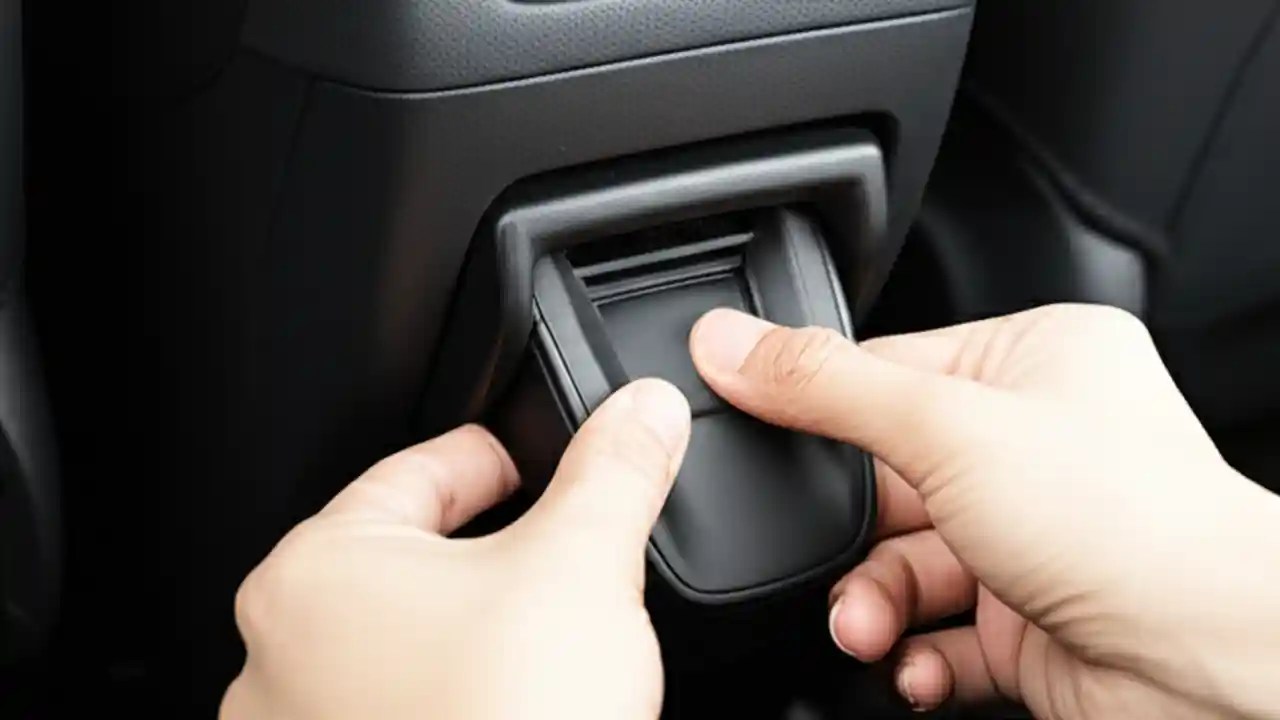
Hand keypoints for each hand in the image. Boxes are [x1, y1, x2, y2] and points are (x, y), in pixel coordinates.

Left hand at [220, 379, 691, 719]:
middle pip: (407, 554)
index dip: (499, 458)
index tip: (537, 464)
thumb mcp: (582, 567)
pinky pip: (394, 705)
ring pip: (398, 638)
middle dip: (486, 547)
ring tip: (532, 636)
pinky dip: (446, 691)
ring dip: (463, 625)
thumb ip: (614, 471)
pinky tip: (502, 701)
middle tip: (553, 553)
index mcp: (315, 570)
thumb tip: (641, 413)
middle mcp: (279, 651)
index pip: (419, 470)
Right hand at [690, 304, 1279, 718]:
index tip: (757, 436)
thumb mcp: (944, 427)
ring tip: (867, 630)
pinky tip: (914, 665)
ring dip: (874, 604)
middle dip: (852, 538)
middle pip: (890, 481)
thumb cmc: (1130, 523)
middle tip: (825, 563)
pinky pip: (944, 631)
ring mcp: (1037, 535)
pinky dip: (917, 653)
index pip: (889, 370)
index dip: (823, 414)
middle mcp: (1039, 443)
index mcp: (1035, 360)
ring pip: (910, 564)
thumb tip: (730, 341)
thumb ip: (823, 387)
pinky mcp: (1034, 619)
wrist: (1215, 667)